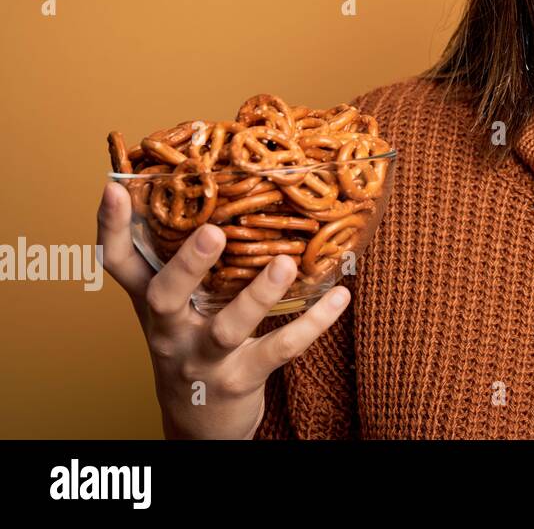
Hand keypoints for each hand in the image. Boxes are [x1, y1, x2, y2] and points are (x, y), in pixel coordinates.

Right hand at [96, 181, 350, 437]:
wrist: (200, 424)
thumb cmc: (192, 347)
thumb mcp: (176, 309)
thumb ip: (183, 263)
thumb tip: (210, 194)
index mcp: (152, 305)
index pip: (119, 265)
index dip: (111, 229)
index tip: (114, 189)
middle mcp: (170, 332)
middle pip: (164, 298)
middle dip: (186, 266)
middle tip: (212, 233)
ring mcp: (203, 359)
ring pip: (225, 328)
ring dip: (256, 296)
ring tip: (285, 264)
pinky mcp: (240, 380)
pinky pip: (279, 350)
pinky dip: (312, 324)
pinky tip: (340, 298)